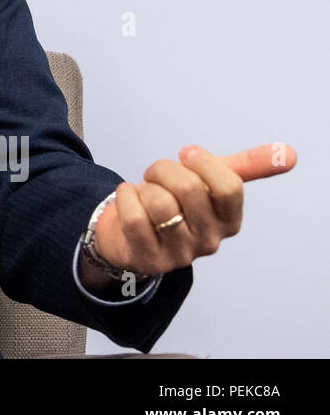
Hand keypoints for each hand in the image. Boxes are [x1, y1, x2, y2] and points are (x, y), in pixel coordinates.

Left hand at [92, 142, 297, 276]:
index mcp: (230, 221)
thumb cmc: (176, 202)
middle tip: (157, 173)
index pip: (229, 187)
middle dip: (165, 169)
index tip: (187, 154)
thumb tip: (288, 153)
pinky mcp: (149, 260)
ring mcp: (180, 254)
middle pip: (189, 190)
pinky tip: (128, 195)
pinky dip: (125, 197)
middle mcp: (210, 241)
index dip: (203, 163)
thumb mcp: (211, 181)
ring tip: (145, 191)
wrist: (131, 233)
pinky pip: (134, 218)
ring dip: (144, 186)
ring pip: (159, 203)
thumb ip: (247, 166)